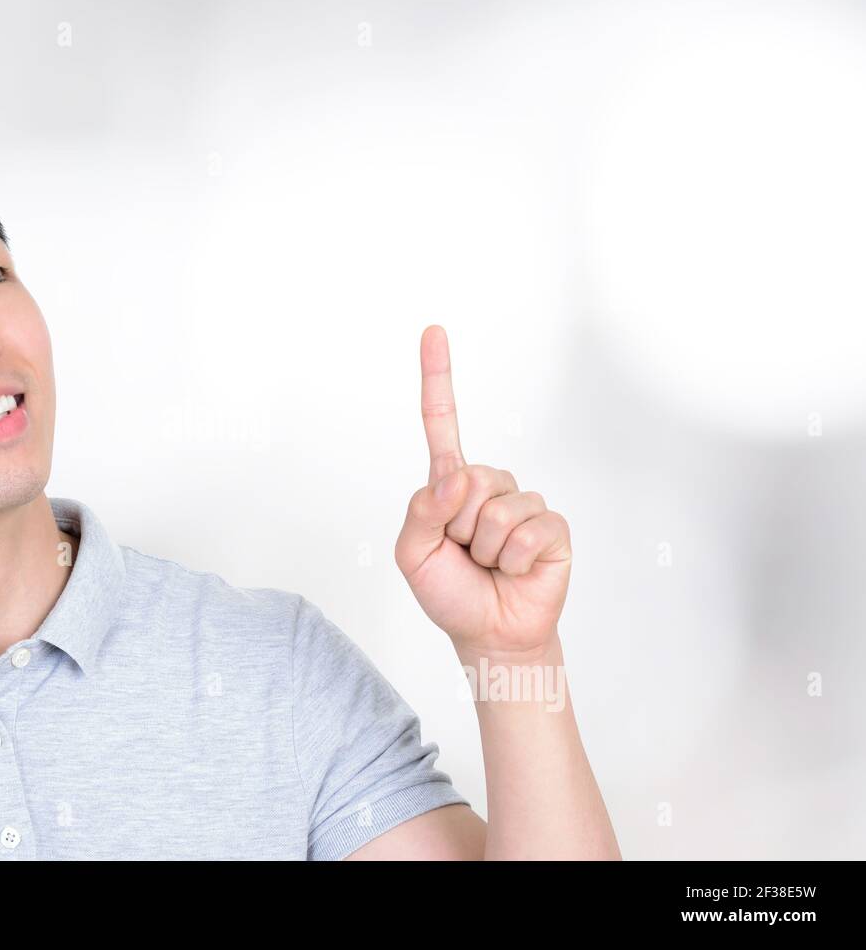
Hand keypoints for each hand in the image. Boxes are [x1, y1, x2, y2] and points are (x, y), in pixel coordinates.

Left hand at [394, 325, 571, 660]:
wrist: (490, 635)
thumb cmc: (449, 592)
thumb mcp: (413, 555)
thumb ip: (422, 511)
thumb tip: (454, 477)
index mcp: (449, 485)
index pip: (442, 424)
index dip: (438, 377)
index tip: (433, 330)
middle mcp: (487, 485)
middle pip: (468, 480)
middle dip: (460, 527)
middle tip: (467, 555)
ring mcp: (523, 504)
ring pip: (497, 510)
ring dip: (486, 548)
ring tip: (490, 565)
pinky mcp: (552, 527)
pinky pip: (528, 530)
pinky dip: (514, 558)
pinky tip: (517, 569)